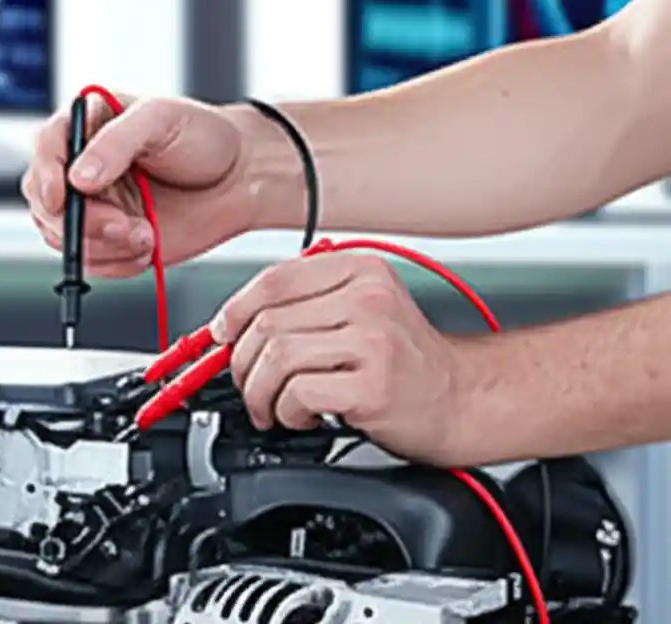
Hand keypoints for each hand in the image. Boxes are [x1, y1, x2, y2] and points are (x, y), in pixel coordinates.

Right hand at [21, 95, 257, 277]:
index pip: (46, 148)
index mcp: (86, 125)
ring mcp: (93, 206)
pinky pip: (92, 262)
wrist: (239, 177)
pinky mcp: (108, 239)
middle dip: (80, 222)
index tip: (65, 196)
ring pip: (65, 238)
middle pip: (46, 201)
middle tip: (120, 224)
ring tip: (145, 234)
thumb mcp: (161, 119)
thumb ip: (117, 143)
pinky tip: (147, 245)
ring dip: (103, 245)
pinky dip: (118, 262)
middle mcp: (82, 167)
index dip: (47, 175)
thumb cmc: (203, 136)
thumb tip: (79, 176)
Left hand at [208, 252, 477, 465]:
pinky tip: (302, 417)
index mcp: (360, 271)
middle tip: (248, 385)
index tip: (223, 336)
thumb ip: (306, 306)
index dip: (235, 311)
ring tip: (272, 407)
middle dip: (242, 362)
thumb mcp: (361, 312)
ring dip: (260, 393)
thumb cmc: (405, 362)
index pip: (273, 279)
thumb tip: (231, 323)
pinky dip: (287, 412)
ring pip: (276, 358)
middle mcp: (368, 298)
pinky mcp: (374, 385)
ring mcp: (374, 340)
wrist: (463, 400)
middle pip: (267, 322)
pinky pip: (298, 394)